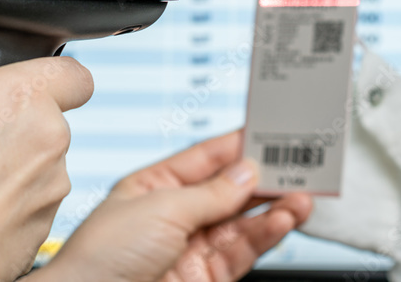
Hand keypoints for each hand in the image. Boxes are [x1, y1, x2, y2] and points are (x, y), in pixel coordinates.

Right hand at [0, 56, 93, 281]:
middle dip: (14, 124)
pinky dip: (12, 199)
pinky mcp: (49, 222)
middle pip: (48, 117)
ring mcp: (53, 183)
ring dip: (12, 164)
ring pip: (42, 158)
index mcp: (17, 98)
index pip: (74, 73)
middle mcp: (48, 137)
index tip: (27, 89)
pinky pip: (36, 196)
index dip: (53, 78)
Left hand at [31, 131, 311, 281]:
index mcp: (153, 187)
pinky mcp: (206, 276)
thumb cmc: (100, 258)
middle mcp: (174, 216)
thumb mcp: (161, 208)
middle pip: (230, 190)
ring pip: (243, 222)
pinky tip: (285, 219)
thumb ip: (211, 192)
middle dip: (264, 178)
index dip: (238, 145)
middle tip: (298, 163)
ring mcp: (191, 248)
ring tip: (301, 195)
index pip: (205, 159)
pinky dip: (268, 234)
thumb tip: (247, 172)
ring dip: (275, 207)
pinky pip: (244, 250)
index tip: (270, 133)